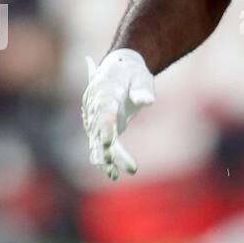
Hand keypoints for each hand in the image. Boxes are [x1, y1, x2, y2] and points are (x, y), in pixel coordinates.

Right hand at [81, 49, 154, 180]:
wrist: (120, 68)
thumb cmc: (132, 72)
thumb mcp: (140, 76)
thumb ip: (142, 88)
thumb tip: (147, 101)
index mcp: (104, 92)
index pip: (103, 110)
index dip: (105, 125)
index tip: (109, 140)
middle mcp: (96, 107)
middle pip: (98, 129)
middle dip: (103, 146)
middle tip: (110, 160)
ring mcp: (96, 119)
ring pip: (98, 141)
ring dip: (105, 158)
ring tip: (114, 174)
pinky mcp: (102, 128)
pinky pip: (104, 146)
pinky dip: (109, 159)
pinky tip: (115, 174)